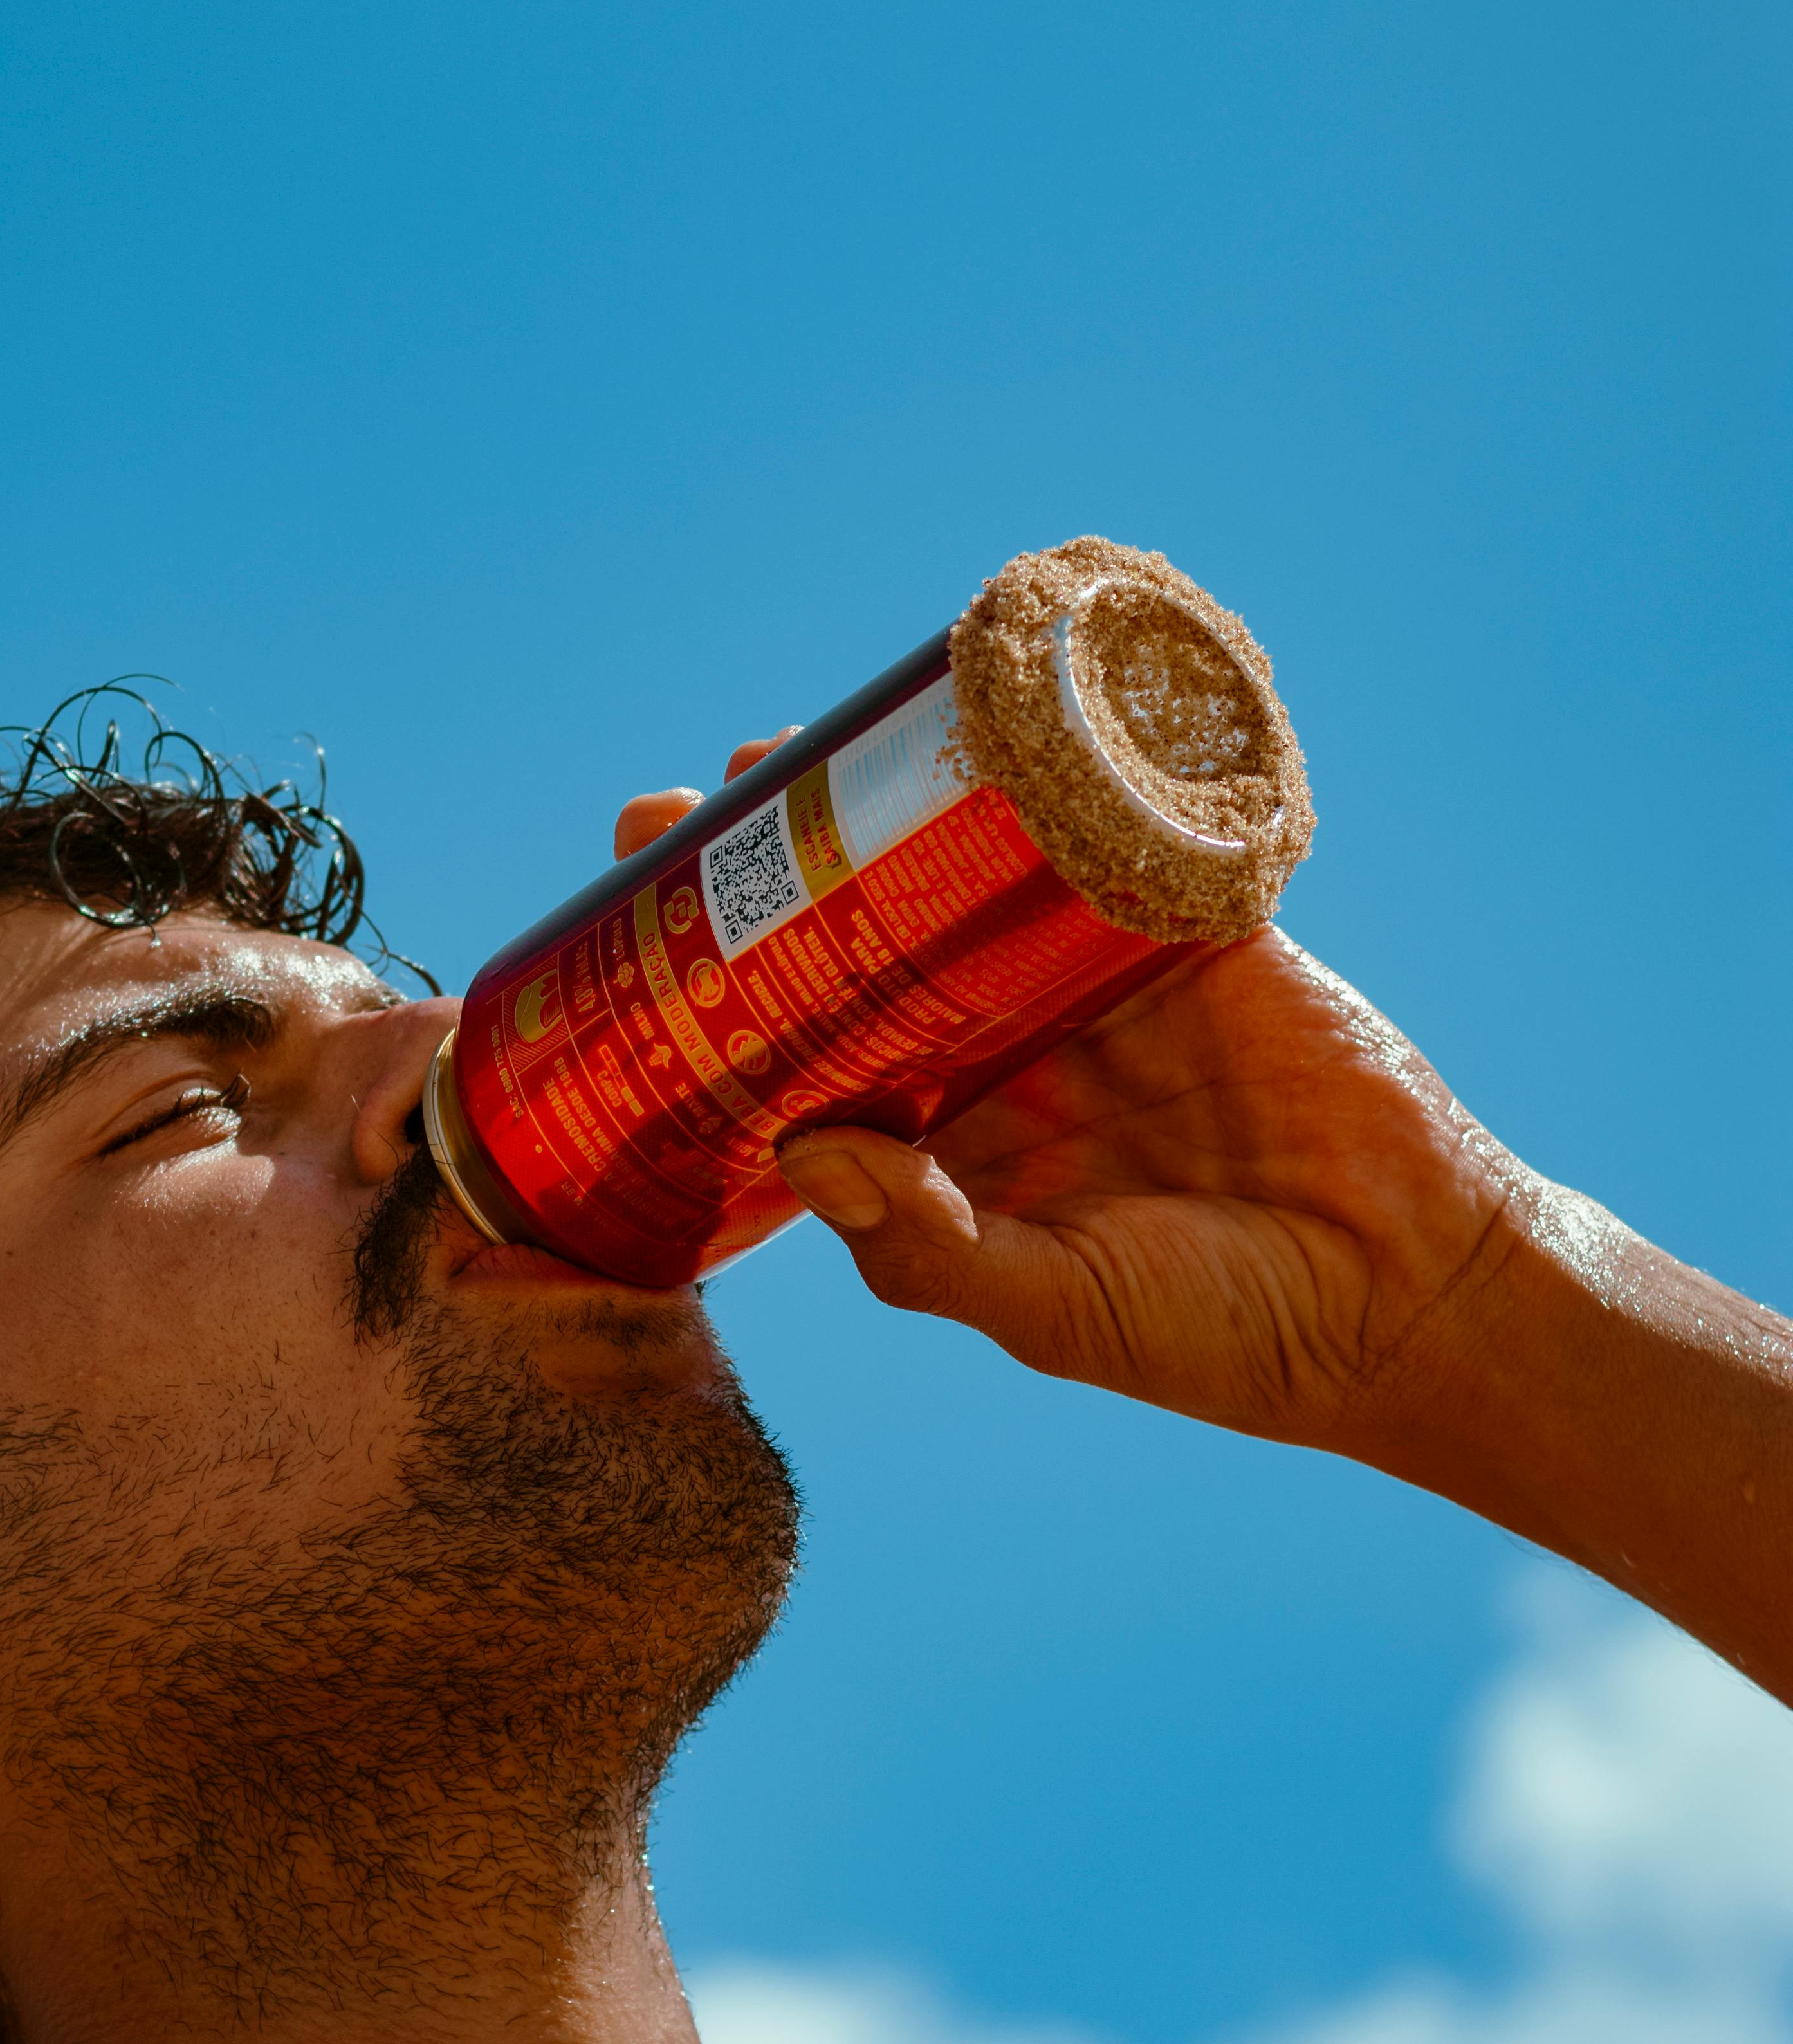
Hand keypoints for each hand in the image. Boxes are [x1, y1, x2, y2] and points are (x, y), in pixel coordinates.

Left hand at [610, 769, 1528, 1463]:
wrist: (1409, 1296)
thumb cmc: (1223, 1333)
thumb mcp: (1053, 1311)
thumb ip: (926, 1248)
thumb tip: (800, 1146)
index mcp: (951, 1141)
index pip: (809, 1044)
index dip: (722, 986)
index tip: (634, 931)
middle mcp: (1006, 1046)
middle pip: (862, 931)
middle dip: (770, 868)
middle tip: (679, 808)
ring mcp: (1094, 976)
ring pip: (970, 860)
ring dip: (884, 799)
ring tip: (790, 748)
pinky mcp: (1195, 927)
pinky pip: (1118, 825)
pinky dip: (1062, 766)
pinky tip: (981, 710)